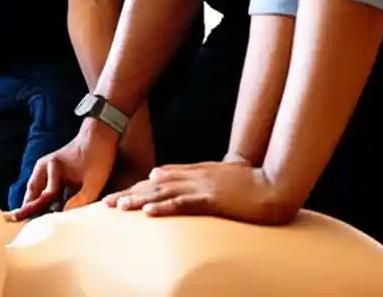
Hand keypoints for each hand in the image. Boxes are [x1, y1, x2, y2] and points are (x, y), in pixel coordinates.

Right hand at [12, 121, 118, 220]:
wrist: (100, 135)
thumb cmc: (98, 156)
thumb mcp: (94, 180)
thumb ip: (81, 199)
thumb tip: (64, 216)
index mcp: (52, 166)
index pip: (45, 195)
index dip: (41, 211)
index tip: (33, 227)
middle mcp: (44, 166)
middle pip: (32, 191)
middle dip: (25, 207)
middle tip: (16, 222)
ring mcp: (45, 167)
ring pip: (34, 189)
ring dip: (31, 203)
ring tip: (25, 219)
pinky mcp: (51, 170)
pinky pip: (40, 186)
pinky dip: (38, 198)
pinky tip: (40, 209)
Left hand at [103, 162, 295, 223]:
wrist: (276, 184)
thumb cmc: (249, 182)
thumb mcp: (214, 173)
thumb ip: (187, 172)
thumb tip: (158, 171)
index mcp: (192, 173)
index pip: (156, 181)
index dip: (134, 188)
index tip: (116, 197)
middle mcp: (192, 178)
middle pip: (153, 186)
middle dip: (128, 194)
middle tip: (106, 204)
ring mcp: (202, 188)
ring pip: (163, 193)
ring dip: (139, 200)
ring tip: (119, 207)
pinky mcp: (212, 200)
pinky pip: (184, 204)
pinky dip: (165, 206)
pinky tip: (148, 211)